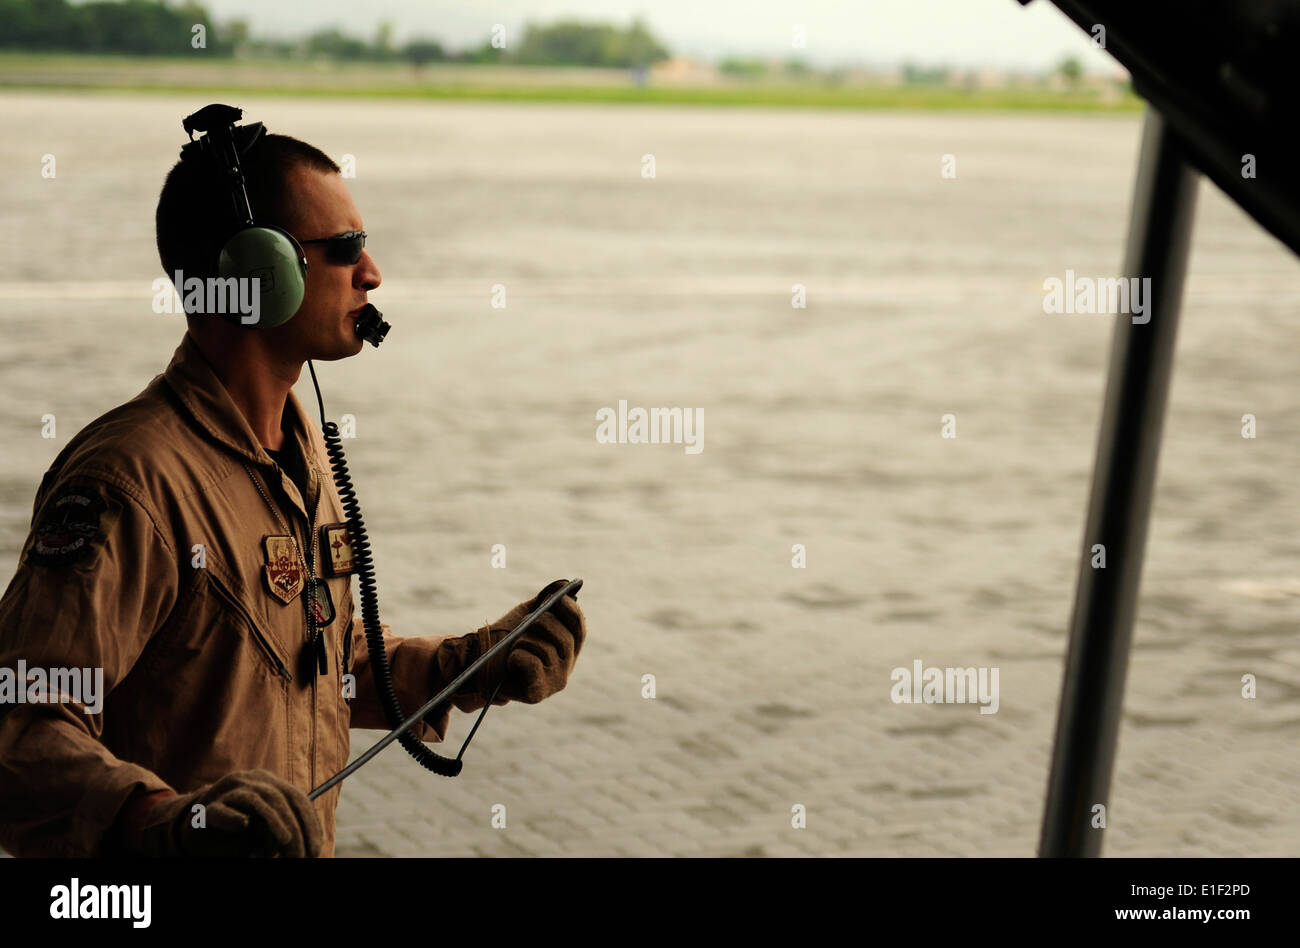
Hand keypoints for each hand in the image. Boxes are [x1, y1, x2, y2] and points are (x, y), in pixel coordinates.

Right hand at [133, 769, 322, 857]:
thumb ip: (284, 829)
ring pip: (257, 799)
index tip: (315, 849)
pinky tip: (243, 827)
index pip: (297, 798)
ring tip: (284, 842)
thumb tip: (309, 847)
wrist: (196, 829)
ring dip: (274, 822)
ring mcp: (228, 790)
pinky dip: (234, 819)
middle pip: (281, 798)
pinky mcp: (208, 806)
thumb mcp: (266, 829)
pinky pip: (222, 810)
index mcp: (270, 783)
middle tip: (300, 855)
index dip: (310, 824)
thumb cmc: (238, 831)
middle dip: (295, 829)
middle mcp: (251, 780)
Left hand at [454, 579, 585, 704]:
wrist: (478, 664)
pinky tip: (510, 662)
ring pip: (544, 649)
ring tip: (513, 649)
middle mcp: (566, 667)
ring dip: (522, 642)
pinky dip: (517, 657)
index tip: (559, 598)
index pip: (579, 628)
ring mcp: (554, 682)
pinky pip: (532, 663)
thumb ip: (545, 600)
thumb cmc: (504, 640)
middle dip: (541, 624)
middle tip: (525, 624)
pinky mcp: (538, 693)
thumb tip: (564, 584)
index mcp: (567, 648)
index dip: (571, 611)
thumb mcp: (526, 615)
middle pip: (565, 638)